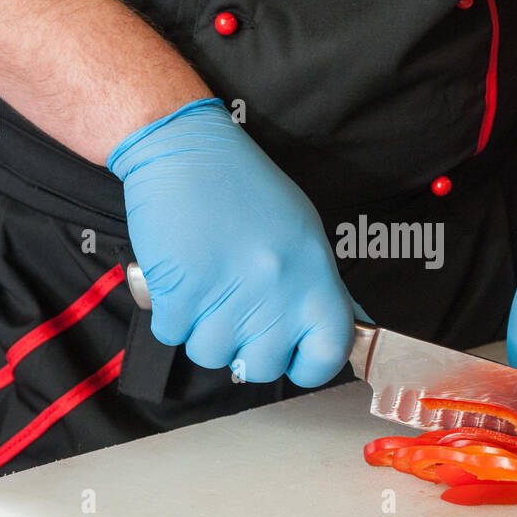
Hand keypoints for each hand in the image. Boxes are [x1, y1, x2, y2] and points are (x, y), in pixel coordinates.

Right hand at [108, 98, 353, 386]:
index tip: (291, 353)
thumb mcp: (302, 233)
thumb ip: (317, 286)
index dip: (308, 363)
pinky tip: (178, 280)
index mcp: (314, 276)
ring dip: (200, 330)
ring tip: (204, 287)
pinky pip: (171, 334)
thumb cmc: (243, 187)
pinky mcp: (180, 295)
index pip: (328, 354)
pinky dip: (169, 315)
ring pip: (210, 355)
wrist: (182, 150)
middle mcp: (276, 293)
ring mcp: (227, 297)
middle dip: (243, 349)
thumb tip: (347, 327)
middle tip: (233, 311)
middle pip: (262, 367)